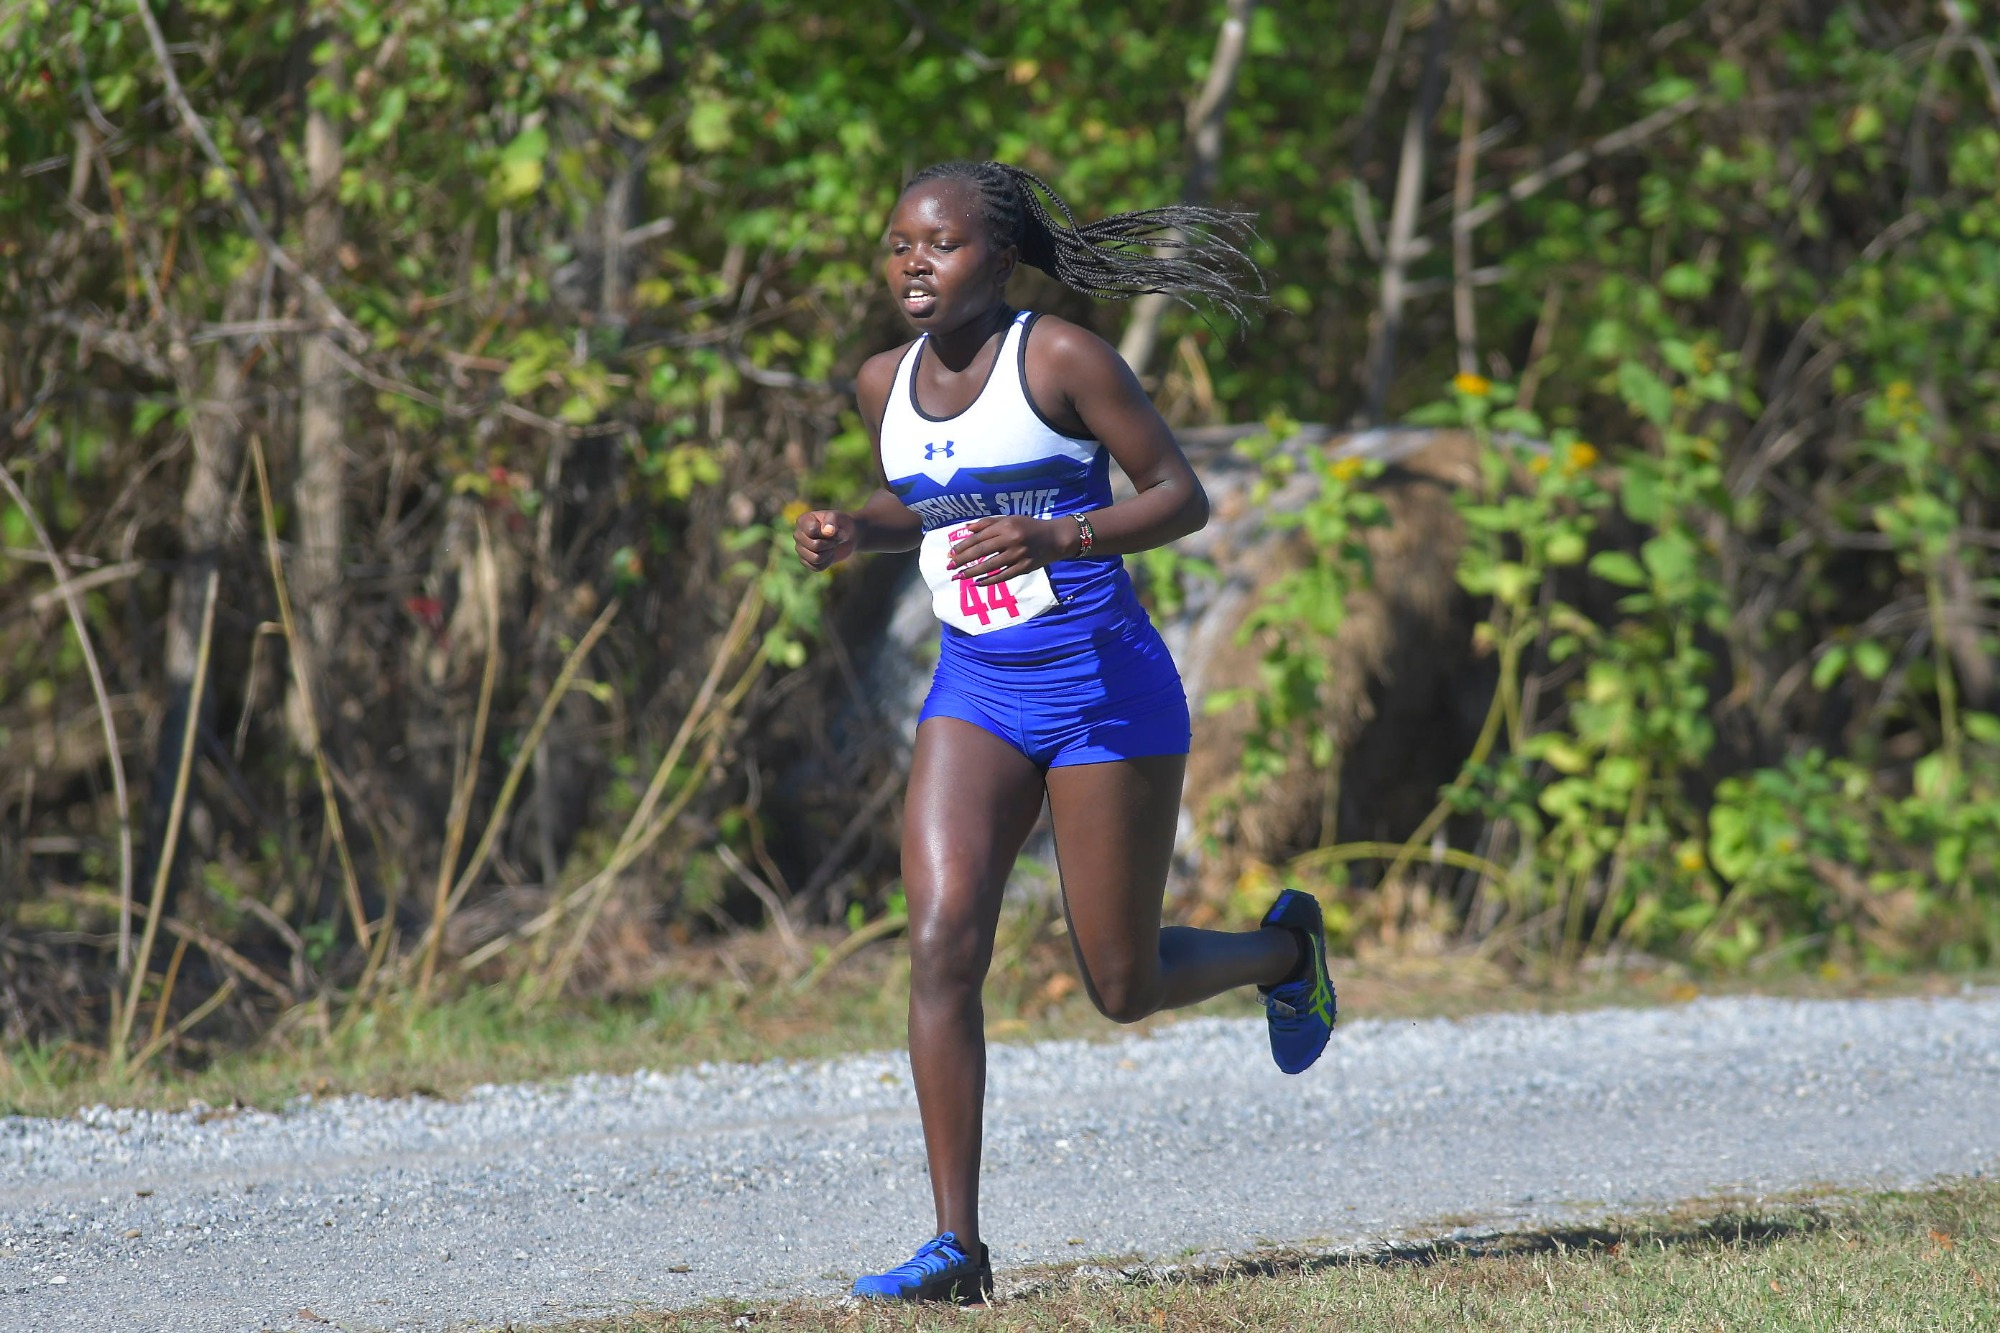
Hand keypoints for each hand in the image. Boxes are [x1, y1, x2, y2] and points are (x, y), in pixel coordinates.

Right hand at [794, 509, 857, 570]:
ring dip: (829, 553)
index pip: (812, 531)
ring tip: (831, 546)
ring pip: (815, 558)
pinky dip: (827, 562)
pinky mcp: (806, 561)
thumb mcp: (838, 517)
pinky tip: (829, 554)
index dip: (827, 532)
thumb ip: (832, 521)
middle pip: (814, 545)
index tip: (833, 529)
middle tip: (834, 539)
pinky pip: (817, 567)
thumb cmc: (840, 524)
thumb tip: (827, 532)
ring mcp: (800, 549)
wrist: (846, 537)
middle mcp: (798, 535)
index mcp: (803, 521)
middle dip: (830, 543)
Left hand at [947, 516, 1076, 585]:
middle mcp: (1011, 540)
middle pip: (981, 552)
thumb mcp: (1010, 519)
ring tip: (960, 576)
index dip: (962, 546)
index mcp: (1006, 526)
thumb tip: (966, 529)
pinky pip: (1003, 576)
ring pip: (990, 566)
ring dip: (972, 572)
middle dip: (962, 560)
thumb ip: (988, 523)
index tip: (950, 553)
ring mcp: (1018, 555)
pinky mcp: (1024, 568)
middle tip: (950, 567)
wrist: (1055, 538)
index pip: (979, 537)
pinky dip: (989, 581)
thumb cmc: (1029, 526)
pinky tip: (978, 583)